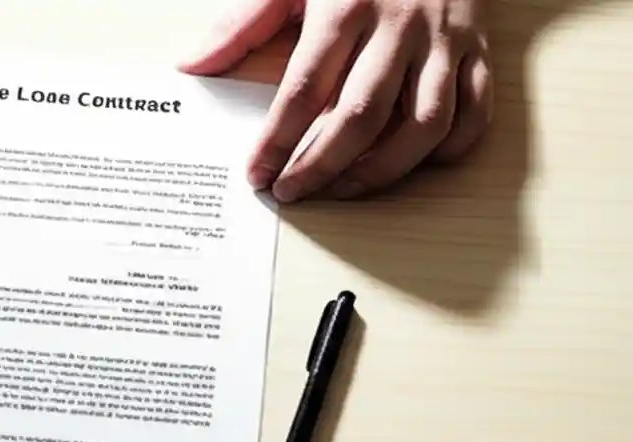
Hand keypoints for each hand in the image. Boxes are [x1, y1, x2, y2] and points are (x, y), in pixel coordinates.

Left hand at [179, 0, 491, 201]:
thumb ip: (241, 23)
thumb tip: (193, 66)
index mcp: (346, 7)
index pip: (304, 89)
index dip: (277, 139)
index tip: (257, 173)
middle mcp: (399, 27)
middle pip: (361, 115)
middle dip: (321, 166)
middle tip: (292, 191)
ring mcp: (445, 41)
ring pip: (423, 124)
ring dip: (381, 170)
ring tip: (342, 189)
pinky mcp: (480, 50)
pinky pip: (474, 113)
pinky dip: (447, 150)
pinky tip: (409, 164)